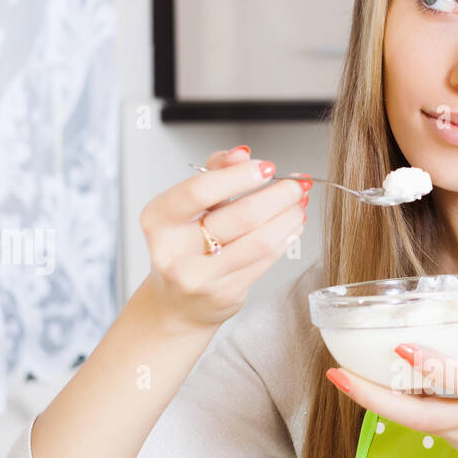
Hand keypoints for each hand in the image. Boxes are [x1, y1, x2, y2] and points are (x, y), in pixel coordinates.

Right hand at [140, 146, 309, 329]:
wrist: (177, 303)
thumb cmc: (185, 247)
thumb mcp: (189, 206)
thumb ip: (214, 173)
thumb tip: (242, 155)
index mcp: (158, 218)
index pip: (200, 190)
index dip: (239, 176)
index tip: (267, 167)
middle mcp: (173, 250)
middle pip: (240, 216)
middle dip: (277, 196)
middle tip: (295, 185)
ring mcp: (199, 276)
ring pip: (259, 241)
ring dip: (287, 218)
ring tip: (298, 205)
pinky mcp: (224, 294)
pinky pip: (264, 261)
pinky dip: (285, 239)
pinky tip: (292, 227)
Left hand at [326, 261, 457, 457]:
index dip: (431, 365)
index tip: (401, 347)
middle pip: (422, 413)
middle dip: (374, 396)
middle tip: (337, 376)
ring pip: (421, 424)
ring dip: (383, 403)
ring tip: (349, 378)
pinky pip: (437, 431)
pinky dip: (413, 412)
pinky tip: (391, 393)